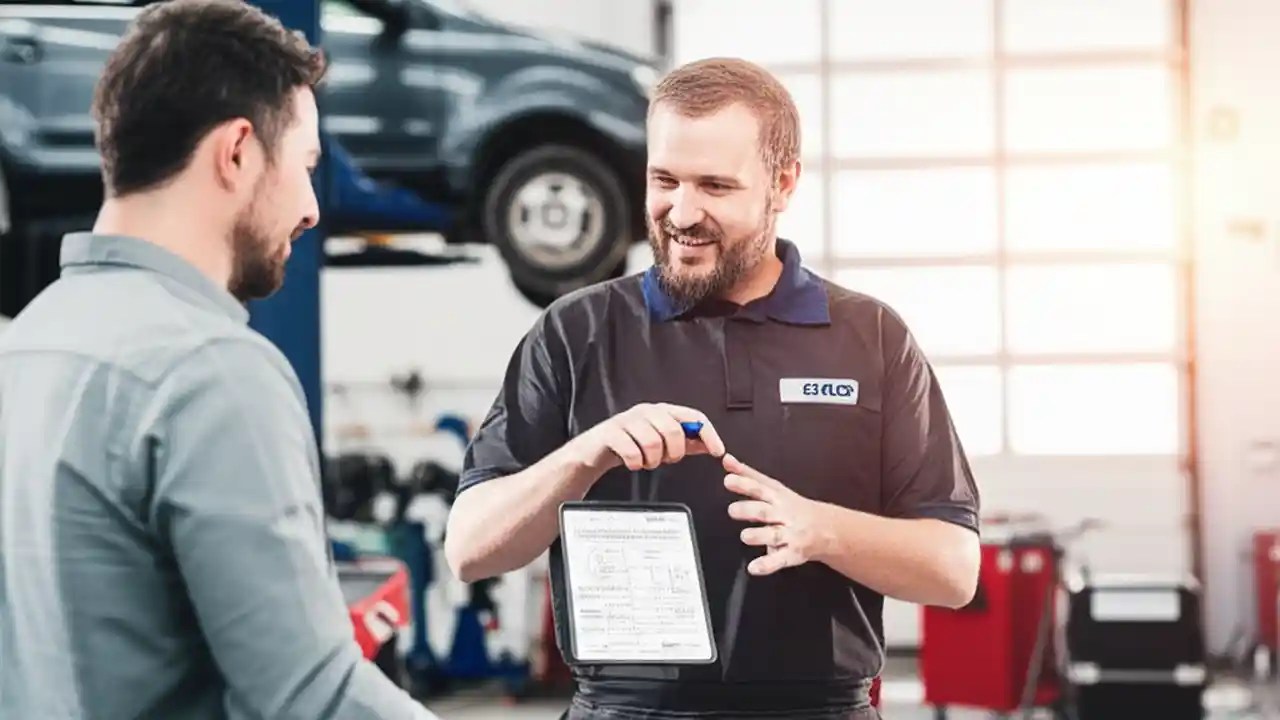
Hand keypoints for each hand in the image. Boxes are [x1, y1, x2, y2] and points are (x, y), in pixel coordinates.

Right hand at [574, 403, 725, 472]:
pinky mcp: (611, 433)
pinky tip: (633, 463)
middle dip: (674, 452)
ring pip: (653, 442)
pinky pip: (631, 451)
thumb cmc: (630, 445)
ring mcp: (627, 420)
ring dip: (652, 460)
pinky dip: (635, 463)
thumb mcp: (662, 443)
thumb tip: (711, 445)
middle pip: (673, 430)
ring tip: (646, 463)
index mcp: (662, 411)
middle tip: (666, 460)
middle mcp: (646, 411)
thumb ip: (685, 442)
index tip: (718, 452)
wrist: (593, 451)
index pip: (693, 415)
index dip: (708, 433)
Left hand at [723, 454, 828, 575]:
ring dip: (759, 535)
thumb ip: (748, 475)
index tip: (728, 480)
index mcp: (777, 497)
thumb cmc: (792, 507)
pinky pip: (779, 560)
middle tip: (732, 510)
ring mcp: (789, 534)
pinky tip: (754, 568)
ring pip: (774, 535)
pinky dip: (767, 565)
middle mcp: (783, 515)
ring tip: (745, 536)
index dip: (744, 484)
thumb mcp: (773, 488)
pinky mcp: (792, 554)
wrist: (826, 529)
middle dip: (749, 510)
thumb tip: (726, 460)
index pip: (760, 488)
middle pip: (765, 511)